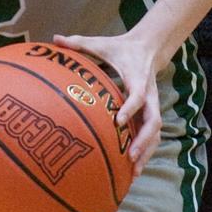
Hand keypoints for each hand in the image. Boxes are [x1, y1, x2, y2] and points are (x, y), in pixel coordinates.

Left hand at [52, 30, 161, 171]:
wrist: (147, 48)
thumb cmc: (120, 48)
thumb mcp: (101, 43)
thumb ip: (79, 43)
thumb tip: (55, 39)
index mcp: (138, 78)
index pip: (137, 96)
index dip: (130, 108)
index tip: (117, 121)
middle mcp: (149, 95)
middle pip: (153, 120)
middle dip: (143, 140)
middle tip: (130, 156)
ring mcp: (152, 105)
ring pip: (155, 132)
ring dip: (146, 151)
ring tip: (134, 172)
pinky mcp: (150, 112)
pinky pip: (151, 135)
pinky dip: (145, 152)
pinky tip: (133, 170)